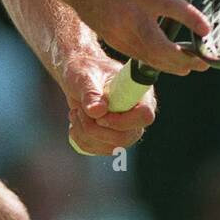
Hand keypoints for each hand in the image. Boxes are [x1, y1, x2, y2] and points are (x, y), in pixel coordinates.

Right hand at [51, 0, 211, 76]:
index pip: (171, 7)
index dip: (191, 19)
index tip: (208, 30)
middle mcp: (130, 13)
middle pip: (159, 44)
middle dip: (183, 58)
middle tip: (203, 62)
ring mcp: (118, 29)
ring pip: (149, 57)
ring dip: (172, 65)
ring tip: (190, 67)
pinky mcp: (112, 39)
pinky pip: (137, 56)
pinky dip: (154, 62)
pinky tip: (168, 62)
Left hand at [57, 41, 207, 155]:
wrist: (77, 77)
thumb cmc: (85, 70)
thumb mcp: (85, 76)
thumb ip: (91, 92)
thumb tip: (98, 111)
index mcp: (138, 93)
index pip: (144, 116)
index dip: (122, 121)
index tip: (98, 115)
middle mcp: (136, 114)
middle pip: (126, 137)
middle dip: (97, 130)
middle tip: (79, 112)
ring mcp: (126, 129)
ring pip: (110, 147)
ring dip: (85, 132)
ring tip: (76, 111)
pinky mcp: (112, 139)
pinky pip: (97, 149)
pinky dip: (81, 138)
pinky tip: (76, 121)